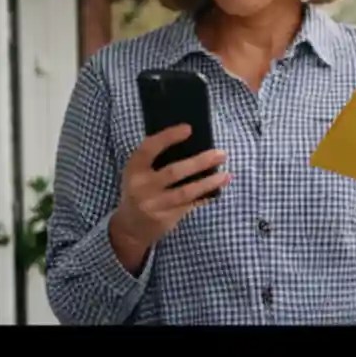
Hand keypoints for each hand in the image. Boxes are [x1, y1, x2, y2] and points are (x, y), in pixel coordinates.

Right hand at [109, 123, 229, 273]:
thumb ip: (157, 161)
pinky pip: (189, 205)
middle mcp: (141, 187)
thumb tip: (193, 145)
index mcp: (134, 168)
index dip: (168, 137)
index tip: (188, 128)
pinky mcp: (165, 218)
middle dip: (200, 162)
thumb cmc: (140, 191)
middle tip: (221, 154)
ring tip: (226, 175)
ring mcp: (154, 205)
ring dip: (208, 183)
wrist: (129, 228)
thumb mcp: (139, 174)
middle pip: (174, 171)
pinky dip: (204, 197)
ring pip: (186, 192)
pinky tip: (216, 190)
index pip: (149, 148)